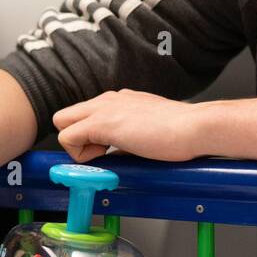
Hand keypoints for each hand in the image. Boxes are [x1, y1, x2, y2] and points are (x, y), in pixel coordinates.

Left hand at [53, 90, 207, 162]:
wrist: (195, 128)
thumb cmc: (180, 132)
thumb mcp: (146, 130)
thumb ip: (126, 137)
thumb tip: (116, 155)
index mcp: (118, 100)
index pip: (83, 114)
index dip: (88, 137)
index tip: (105, 151)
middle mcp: (107, 100)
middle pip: (65, 115)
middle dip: (75, 137)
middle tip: (99, 154)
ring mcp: (103, 108)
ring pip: (62, 123)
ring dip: (77, 145)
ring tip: (105, 155)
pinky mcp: (102, 123)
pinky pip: (67, 137)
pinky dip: (78, 154)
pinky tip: (104, 157)